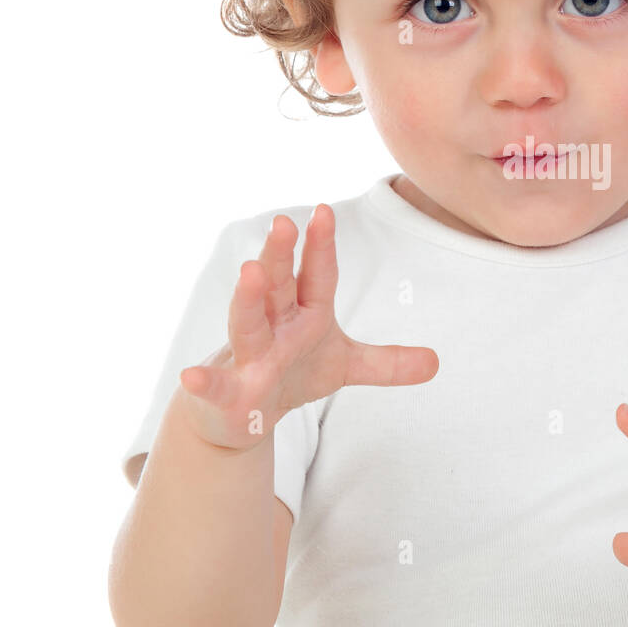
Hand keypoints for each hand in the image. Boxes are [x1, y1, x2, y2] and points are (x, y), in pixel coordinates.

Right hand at [177, 204, 438, 449]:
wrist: (241, 415)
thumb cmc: (291, 374)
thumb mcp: (344, 367)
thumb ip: (386, 362)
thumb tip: (437, 362)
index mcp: (304, 314)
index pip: (316, 276)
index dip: (320, 246)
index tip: (324, 211)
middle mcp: (274, 327)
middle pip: (278, 286)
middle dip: (281, 255)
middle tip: (283, 221)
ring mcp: (248, 358)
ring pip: (247, 323)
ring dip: (247, 298)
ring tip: (249, 270)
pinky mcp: (226, 393)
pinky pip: (214, 386)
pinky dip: (203, 381)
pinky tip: (190, 376)